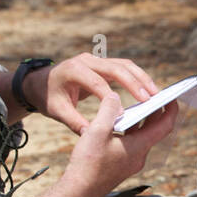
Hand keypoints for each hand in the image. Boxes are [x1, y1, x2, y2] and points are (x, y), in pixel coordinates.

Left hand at [24, 53, 158, 133]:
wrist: (41, 82)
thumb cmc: (49, 97)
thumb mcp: (57, 111)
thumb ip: (74, 122)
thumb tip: (92, 135)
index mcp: (73, 70)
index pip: (96, 82)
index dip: (111, 98)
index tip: (124, 114)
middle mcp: (86, 60)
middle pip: (116, 68)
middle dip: (135, 83)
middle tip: (150, 99)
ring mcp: (96, 60)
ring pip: (124, 65)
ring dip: (141, 79)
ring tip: (156, 94)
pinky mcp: (103, 64)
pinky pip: (124, 68)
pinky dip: (137, 78)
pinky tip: (148, 91)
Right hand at [41, 92, 176, 196]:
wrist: (78, 191)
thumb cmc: (88, 163)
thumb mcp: (97, 130)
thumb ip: (108, 110)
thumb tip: (114, 97)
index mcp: (139, 147)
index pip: (164, 126)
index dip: (170, 109)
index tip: (171, 97)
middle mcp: (139, 156)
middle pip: (153, 130)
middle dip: (153, 112)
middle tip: (150, 96)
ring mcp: (131, 162)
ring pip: (140, 137)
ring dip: (138, 121)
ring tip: (131, 106)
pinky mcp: (121, 166)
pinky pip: (130, 145)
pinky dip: (128, 132)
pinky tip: (115, 124)